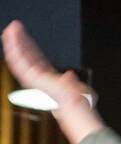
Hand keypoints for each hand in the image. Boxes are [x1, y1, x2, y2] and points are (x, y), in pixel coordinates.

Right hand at [2, 20, 102, 143]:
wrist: (74, 103)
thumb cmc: (76, 100)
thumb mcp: (74, 86)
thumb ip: (69, 79)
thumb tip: (70, 74)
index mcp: (47, 78)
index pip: (34, 58)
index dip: (28, 46)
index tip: (23, 35)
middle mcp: (37, 77)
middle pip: (25, 55)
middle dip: (19, 41)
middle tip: (14, 27)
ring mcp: (31, 77)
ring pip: (18, 56)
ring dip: (13, 42)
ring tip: (10, 29)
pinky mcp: (28, 76)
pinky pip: (17, 60)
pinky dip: (13, 48)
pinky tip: (11, 38)